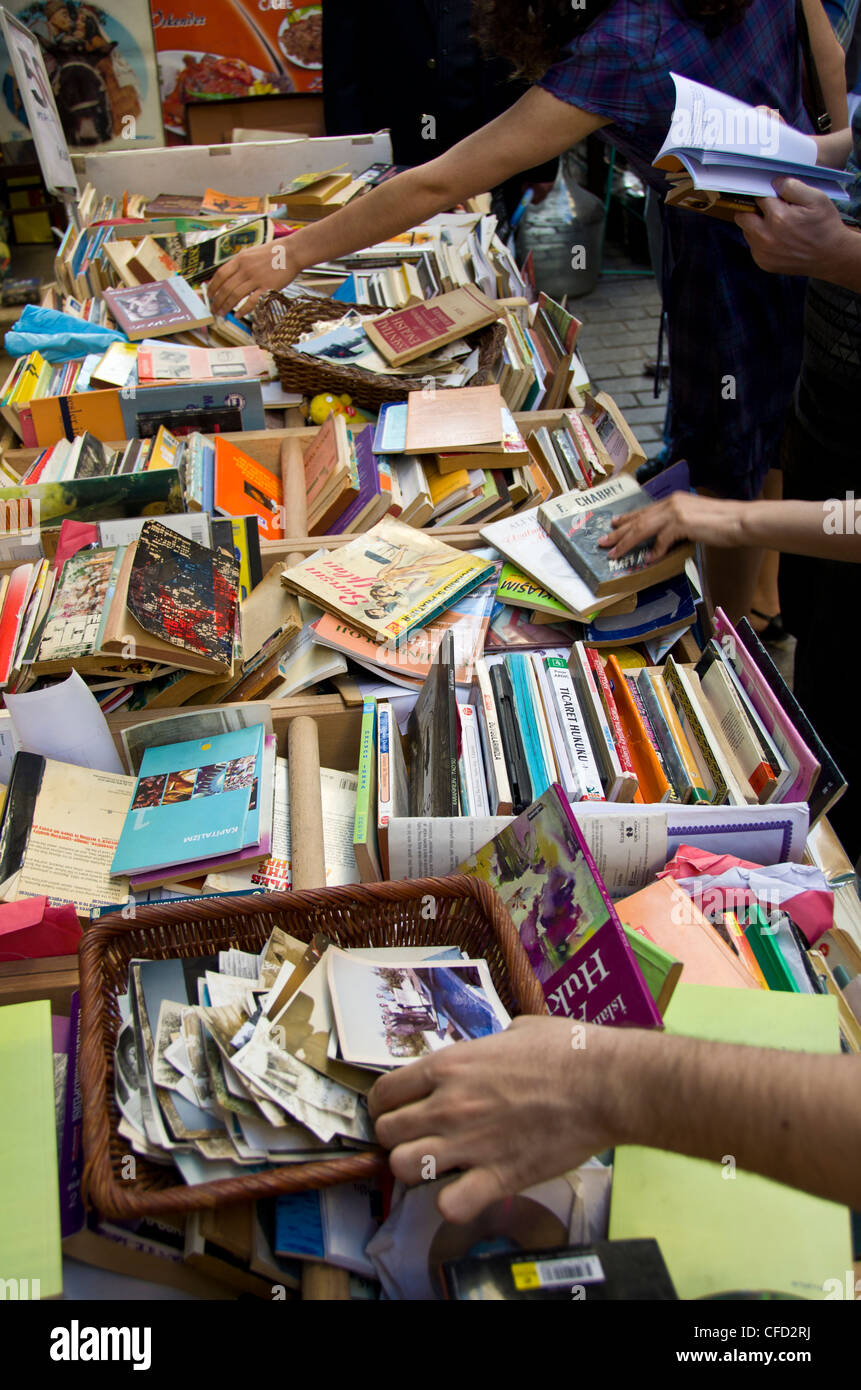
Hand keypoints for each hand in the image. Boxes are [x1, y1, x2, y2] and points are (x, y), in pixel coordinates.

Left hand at [208, 239, 296, 316]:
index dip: (212, 287)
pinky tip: (237, 315)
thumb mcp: (250, 253)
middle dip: (217, 301)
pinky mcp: (267, 288)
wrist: (291, 253)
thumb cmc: (272, 253)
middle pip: (226, 287)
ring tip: (222, 314)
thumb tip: (228, 276)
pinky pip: (251, 301)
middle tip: (213, 309)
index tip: (209, 295)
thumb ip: (239, 264)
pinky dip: (242, 310)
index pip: (220, 274)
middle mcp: (245, 269)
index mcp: (240, 259)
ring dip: (226, 306)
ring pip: (235, 295)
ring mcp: (256, 279)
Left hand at [367, 1016, 616, 1223]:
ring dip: (416, 1170)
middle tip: (419, 1137)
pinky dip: (452, 1204)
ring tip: (439, 1165)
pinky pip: (449, 1205)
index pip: (384, 1092)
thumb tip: (490, 1049)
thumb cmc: (566, 1050)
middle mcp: (449, 1105)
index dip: (386, 1105)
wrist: (604, 1084)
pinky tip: (467, 1192)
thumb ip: (488, 1045)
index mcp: (450, 1065)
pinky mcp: (497, 1177)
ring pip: (403, 1168)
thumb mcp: (516, 1030)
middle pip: (386, 1132)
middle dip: (396, 1137)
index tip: (398, 1110)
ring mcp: (470, 1143)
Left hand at [598, 491, 744, 559]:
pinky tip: (649, 560)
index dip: (627, 519)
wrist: (739, 520)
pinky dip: (655, 551)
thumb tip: (664, 540)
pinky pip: (662, 539)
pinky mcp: (683, 522)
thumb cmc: (721, 524)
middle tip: (603, 542)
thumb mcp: (694, 521)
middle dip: (619, 532)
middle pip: (638, 519)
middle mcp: (672, 502)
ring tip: (616, 553)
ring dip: (627, 542)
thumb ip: (677, 527)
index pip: (644, 510)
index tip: (613, 525)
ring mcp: (676, 511)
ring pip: (643, 528)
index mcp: (674, 500)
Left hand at [735, 177, 852, 278]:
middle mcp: (766, 237)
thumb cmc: (824, 225)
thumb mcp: (816, 198)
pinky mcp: (763, 263)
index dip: (766, 194)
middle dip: (752, 209)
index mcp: (778, 217)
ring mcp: (763, 252)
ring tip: (777, 225)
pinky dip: (761, 240)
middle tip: (768, 210)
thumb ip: (792, 187)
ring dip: (756, 225)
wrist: (830, 256)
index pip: (758, 197)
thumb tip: (775, 182)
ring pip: (746, 231)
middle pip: (742, 215)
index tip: (772, 196)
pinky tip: (778, 239)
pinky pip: (753, 246)